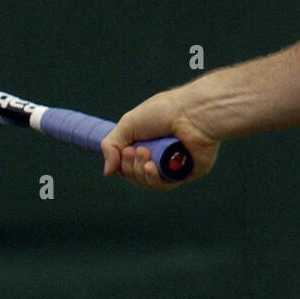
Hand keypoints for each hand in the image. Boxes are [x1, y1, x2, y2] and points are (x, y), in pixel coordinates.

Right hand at [100, 89, 219, 191]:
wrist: (191, 113)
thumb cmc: (162, 112)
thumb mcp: (128, 124)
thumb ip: (111, 146)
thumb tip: (108, 173)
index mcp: (147, 142)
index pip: (126, 163)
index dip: (121, 162)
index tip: (125, 150)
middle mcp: (159, 155)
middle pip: (134, 175)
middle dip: (130, 166)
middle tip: (138, 150)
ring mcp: (172, 165)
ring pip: (147, 182)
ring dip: (140, 172)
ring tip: (146, 154)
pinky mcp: (185, 173)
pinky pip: (164, 185)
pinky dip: (153, 179)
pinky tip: (151, 167)